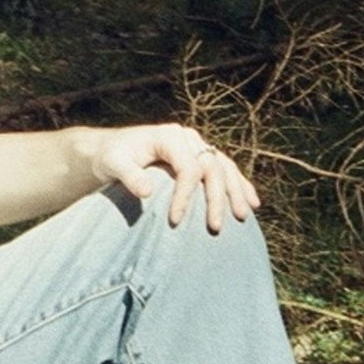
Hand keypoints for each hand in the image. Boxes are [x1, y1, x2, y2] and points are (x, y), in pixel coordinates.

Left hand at [86, 122, 259, 233]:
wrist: (112, 149)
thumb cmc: (112, 157)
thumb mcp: (113, 164)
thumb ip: (129, 176)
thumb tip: (148, 192)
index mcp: (169, 136)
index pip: (188, 167)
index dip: (185, 195)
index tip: (175, 221)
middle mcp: (188, 138)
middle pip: (212, 167)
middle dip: (216, 198)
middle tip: (215, 227)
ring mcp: (197, 145)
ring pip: (225, 168)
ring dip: (236, 192)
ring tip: (243, 216)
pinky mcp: (201, 156)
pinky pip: (226, 170)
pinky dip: (240, 185)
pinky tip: (252, 202)